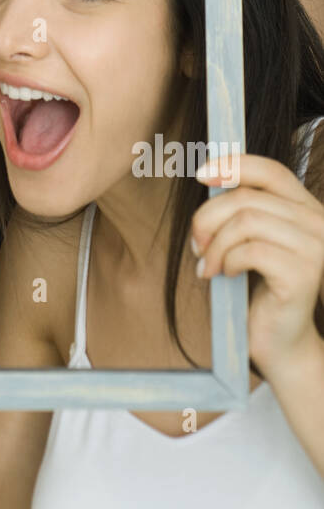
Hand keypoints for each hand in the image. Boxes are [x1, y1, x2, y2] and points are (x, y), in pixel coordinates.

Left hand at [193, 153, 323, 377]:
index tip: (200, 174)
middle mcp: (317, 222)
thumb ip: (241, 209)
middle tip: (196, 245)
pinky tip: (225, 275)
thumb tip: (208, 176)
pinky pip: (250, 251)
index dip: (233, 165)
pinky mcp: (304, 273)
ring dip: (215, 244)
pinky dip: (227, 261)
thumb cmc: (259, 289)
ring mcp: (315, 247)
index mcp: (305, 208)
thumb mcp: (248, 239)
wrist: (280, 342)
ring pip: (245, 221)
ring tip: (208, 265)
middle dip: (208, 218)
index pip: (271, 170)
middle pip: (247, 198)